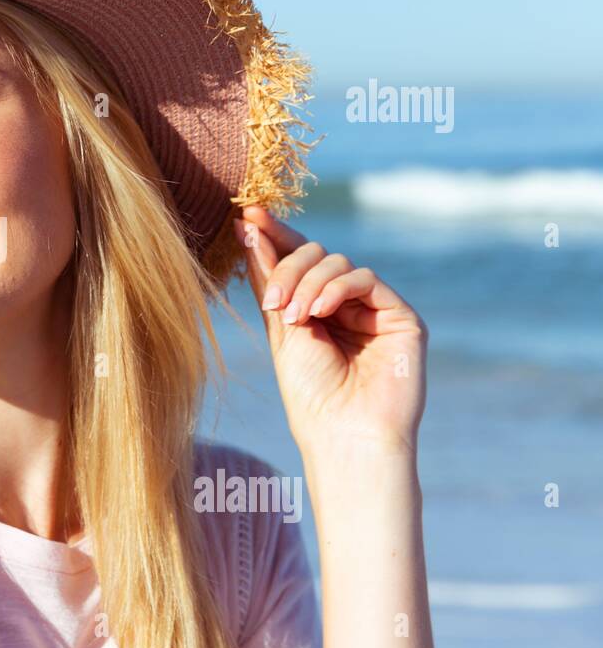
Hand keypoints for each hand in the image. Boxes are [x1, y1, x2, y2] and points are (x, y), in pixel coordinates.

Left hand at [232, 206, 427, 462]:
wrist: (343, 434)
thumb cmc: (309, 392)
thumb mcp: (280, 328)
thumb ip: (270, 278)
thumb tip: (248, 225)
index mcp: (314, 308)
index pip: (296, 259)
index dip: (274, 235)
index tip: (248, 214)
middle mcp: (344, 305)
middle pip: (315, 255)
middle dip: (288, 268)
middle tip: (274, 302)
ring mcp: (373, 309)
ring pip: (337, 262)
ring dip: (309, 282)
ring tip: (295, 317)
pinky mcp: (400, 316)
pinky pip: (365, 278)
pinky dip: (337, 288)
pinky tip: (320, 312)